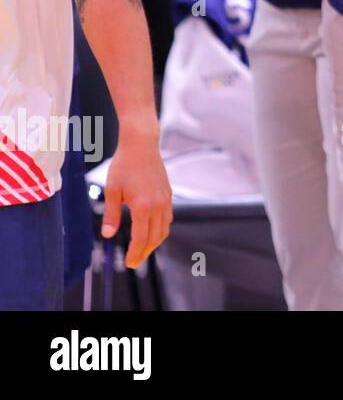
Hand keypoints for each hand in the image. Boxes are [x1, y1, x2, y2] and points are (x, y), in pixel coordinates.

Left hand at [101, 130, 172, 269]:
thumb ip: (111, 215)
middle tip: (134, 261)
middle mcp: (158, 205)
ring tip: (142, 250)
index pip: (141, 238)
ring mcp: (166, 200)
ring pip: (164, 229)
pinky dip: (160, 229)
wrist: (141, 146)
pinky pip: (168, 218)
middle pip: (155, 237)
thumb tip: (107, 235)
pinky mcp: (168, 194)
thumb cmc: (123, 166)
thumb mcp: (112, 191)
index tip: (128, 263)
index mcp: (143, 206)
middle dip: (145, 252)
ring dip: (154, 243)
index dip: (134, 253)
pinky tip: (151, 231)